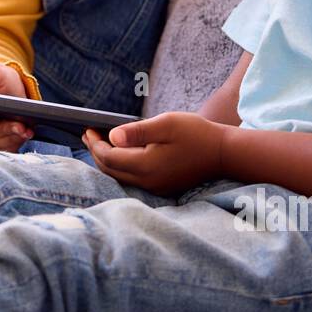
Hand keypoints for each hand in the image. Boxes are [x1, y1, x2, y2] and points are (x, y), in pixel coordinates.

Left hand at [82, 111, 223, 194]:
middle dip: (96, 152)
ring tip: (99, 143)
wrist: (223, 153)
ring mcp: (155, 187)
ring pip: (120, 176)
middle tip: (88, 134)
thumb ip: (138, 131)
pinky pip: (132, 178)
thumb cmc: (196, 134)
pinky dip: (120, 166)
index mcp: (145, 166)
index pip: (108, 158)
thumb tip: (112, 136)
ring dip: (107, 160)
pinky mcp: (162, 186)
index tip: (87, 129)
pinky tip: (120, 153)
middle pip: (110, 170)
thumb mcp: (166, 124)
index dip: (94, 144)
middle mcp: (147, 181)